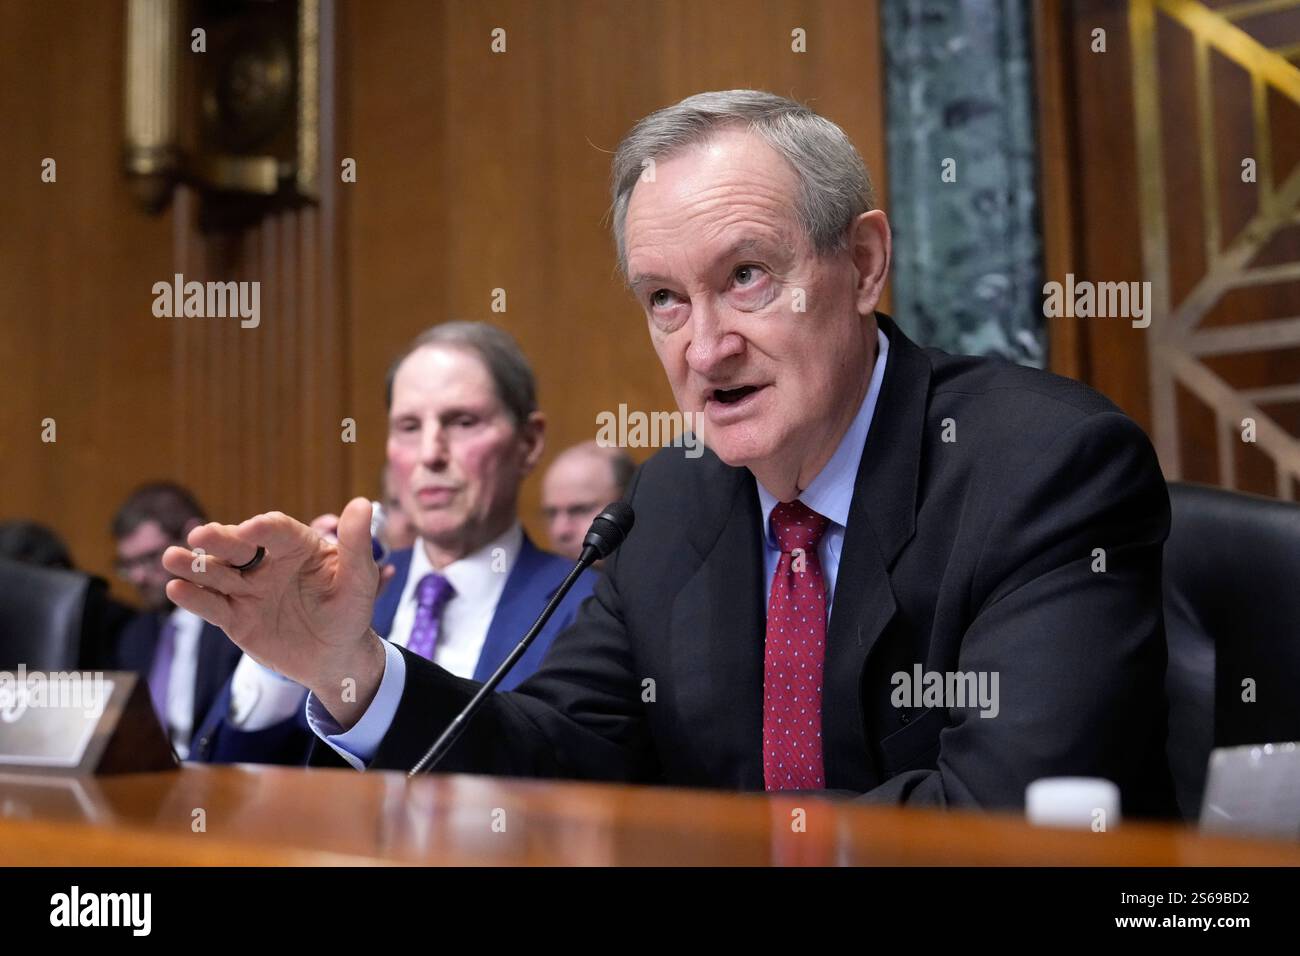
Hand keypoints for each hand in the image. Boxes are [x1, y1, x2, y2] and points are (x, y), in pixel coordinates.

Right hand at [163, 497, 385, 726]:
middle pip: (238, 547)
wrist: (336, 657)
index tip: (253, 528)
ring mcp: (248, 590)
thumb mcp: (361, 579)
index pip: (277, 531)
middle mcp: (267, 563)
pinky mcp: (235, 618)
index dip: (265, 529)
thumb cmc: (351, 612)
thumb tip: (364, 503)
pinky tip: (176, 588)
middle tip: (200, 535)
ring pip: (217, 574)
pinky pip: (212, 606)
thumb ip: (357, 544)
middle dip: (219, 540)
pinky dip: (194, 597)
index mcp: (297, 547)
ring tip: (172, 557)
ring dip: (194, 565)